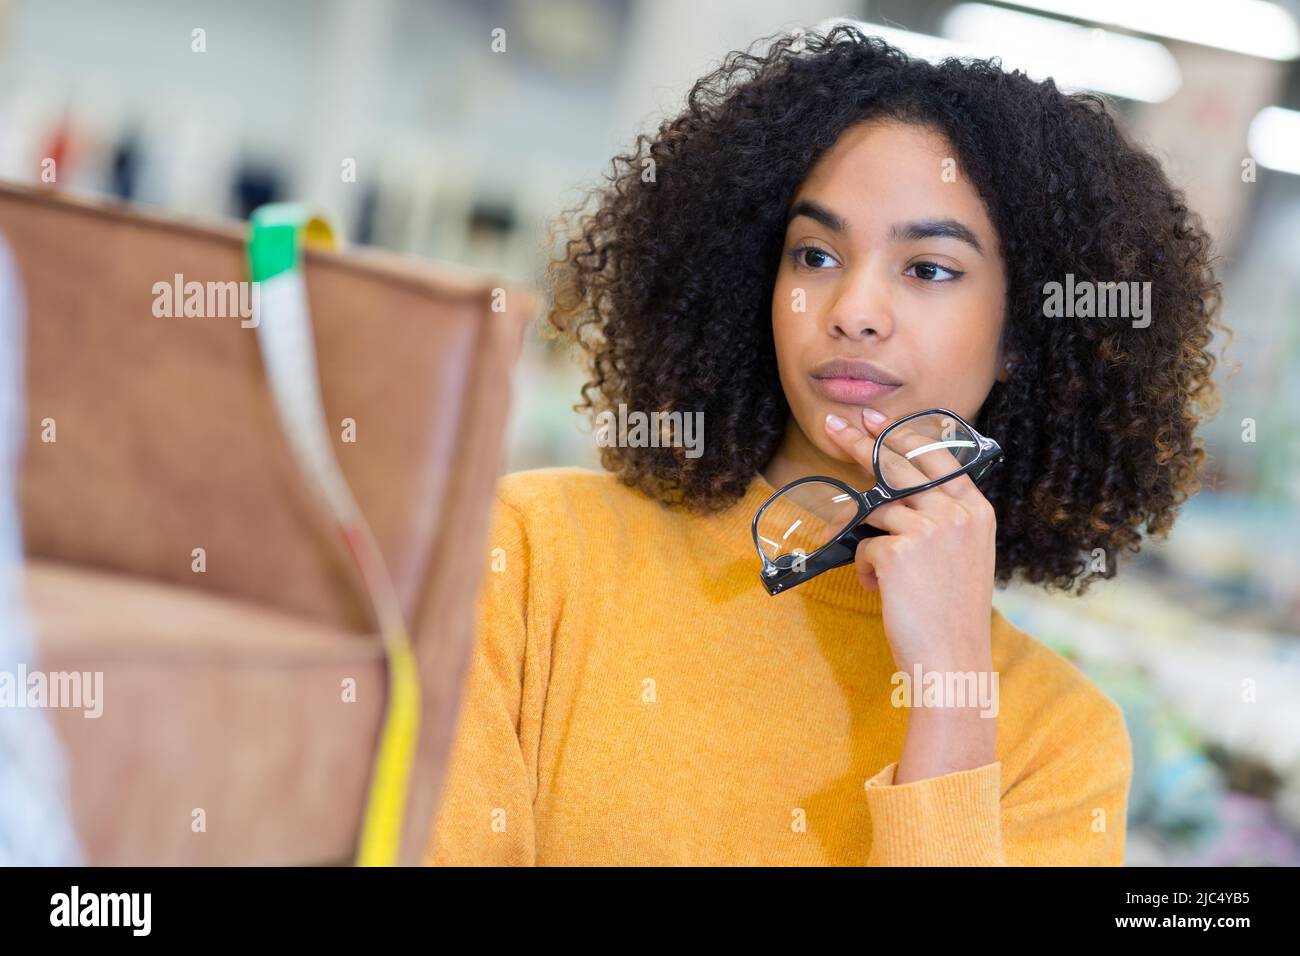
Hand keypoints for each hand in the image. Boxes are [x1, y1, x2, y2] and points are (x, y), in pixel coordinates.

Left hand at [824, 406, 998, 779]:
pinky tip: (878, 591)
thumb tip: (887, 497)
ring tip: (875, 571)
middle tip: (832, 426)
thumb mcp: (960, 557)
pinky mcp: (899, 550)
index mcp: (976, 509)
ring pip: (875, 509)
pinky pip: (863, 544)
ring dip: (860, 534)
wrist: (950, 661)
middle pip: (897, 463)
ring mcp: (930, 528)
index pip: (934, 456)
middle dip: (859, 442)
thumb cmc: (949, 614)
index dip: (898, 435)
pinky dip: (864, 568)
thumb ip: (938, 521)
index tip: (871, 419)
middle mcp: (957, 511)